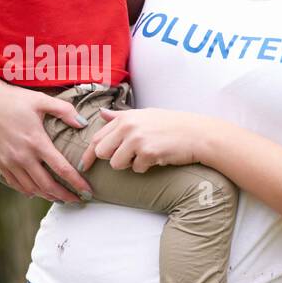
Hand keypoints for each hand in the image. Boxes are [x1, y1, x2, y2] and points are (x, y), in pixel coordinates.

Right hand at [0, 83, 94, 202]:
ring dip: (48, 196)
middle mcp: (23, 156)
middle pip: (48, 185)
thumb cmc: (13, 99)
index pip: (62, 169)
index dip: (77, 183)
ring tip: (60, 198)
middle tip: (78, 200)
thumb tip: (83, 123)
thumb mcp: (41, 99)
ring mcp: (9, 161)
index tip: (88, 191)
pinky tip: (35, 192)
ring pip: (31, 188)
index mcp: (36, 142)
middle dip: (65, 196)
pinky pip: (15, 184)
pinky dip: (28, 191)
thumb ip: (65, 111)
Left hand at [77, 107, 205, 173]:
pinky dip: (146, 167)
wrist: (198, 133)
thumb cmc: (172, 124)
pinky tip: (158, 157)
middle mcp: (128, 126)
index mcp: (125, 117)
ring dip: (129, 164)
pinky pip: (136, 169)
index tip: (83, 166)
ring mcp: (137, 139)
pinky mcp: (148, 152)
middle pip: (102, 152)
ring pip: (116, 164)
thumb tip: (101, 113)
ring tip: (146, 155)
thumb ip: (120, 117)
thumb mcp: (145, 115)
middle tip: (129, 156)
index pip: (97, 138)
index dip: (88, 154)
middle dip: (112, 159)